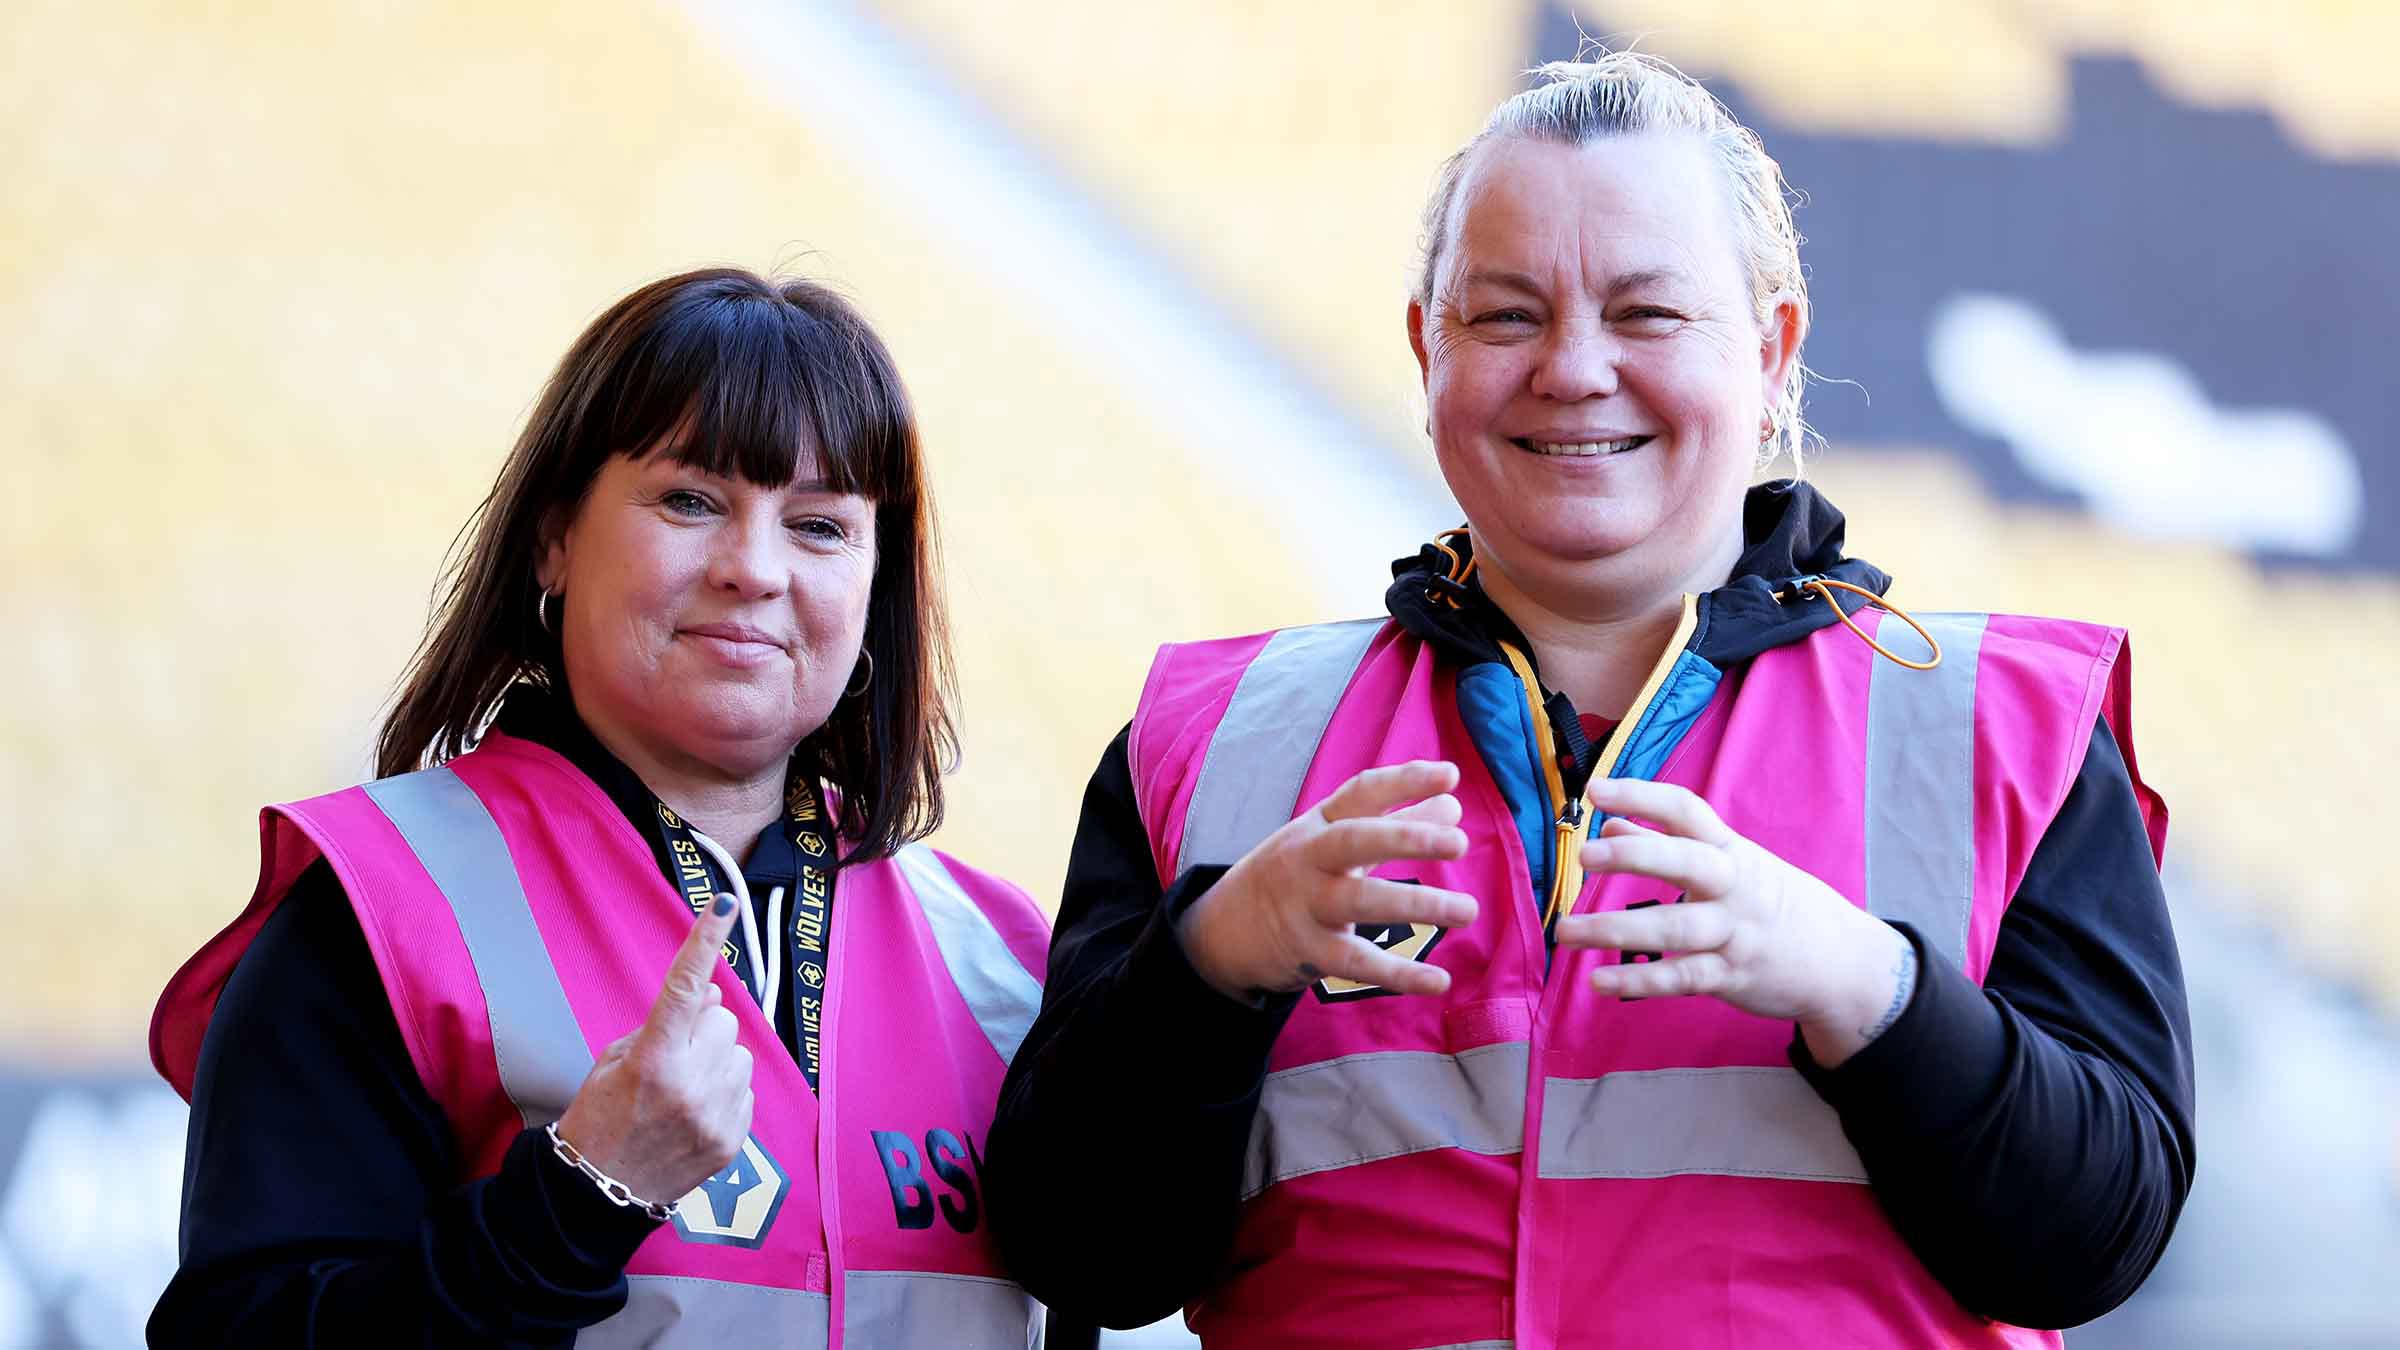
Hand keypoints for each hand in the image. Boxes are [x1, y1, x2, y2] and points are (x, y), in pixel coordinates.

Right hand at [554, 893, 756, 1205]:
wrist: (597, 1195)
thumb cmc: (599, 1120)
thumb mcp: (614, 1061)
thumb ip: (666, 1024)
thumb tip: (712, 993)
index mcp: (652, 1060)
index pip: (684, 988)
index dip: (704, 942)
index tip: (724, 904)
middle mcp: (689, 1085)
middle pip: (722, 1019)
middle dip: (701, 1028)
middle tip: (673, 1055)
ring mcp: (714, 1115)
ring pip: (739, 1054)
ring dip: (716, 1062)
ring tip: (681, 1091)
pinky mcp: (732, 1140)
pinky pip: (745, 1091)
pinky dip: (723, 1095)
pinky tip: (692, 1116)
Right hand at [1177, 761, 1477, 1001]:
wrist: (1223, 931)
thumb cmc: (1295, 876)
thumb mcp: (1335, 841)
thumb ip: (1395, 823)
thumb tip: (1452, 804)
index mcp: (1319, 825)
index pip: (1361, 793)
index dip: (1404, 781)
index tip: (1450, 774)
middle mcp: (1309, 858)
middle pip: (1354, 841)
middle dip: (1406, 838)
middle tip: (1460, 843)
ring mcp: (1306, 905)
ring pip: (1361, 902)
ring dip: (1418, 906)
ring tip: (1467, 910)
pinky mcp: (1309, 952)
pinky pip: (1358, 963)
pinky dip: (1399, 974)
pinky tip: (1440, 980)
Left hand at [1552, 778, 1914, 1067]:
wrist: (1844, 963)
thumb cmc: (1776, 904)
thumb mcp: (1735, 863)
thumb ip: (1671, 844)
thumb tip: (1612, 823)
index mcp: (1732, 850)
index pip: (1688, 810)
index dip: (1642, 795)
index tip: (1596, 789)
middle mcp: (1734, 886)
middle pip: (1686, 861)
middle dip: (1636, 855)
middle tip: (1585, 855)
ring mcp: (1735, 932)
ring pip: (1674, 927)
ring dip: (1615, 928)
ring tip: (1565, 931)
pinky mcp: (1732, 976)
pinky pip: (1682, 978)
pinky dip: (1640, 980)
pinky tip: (1599, 980)